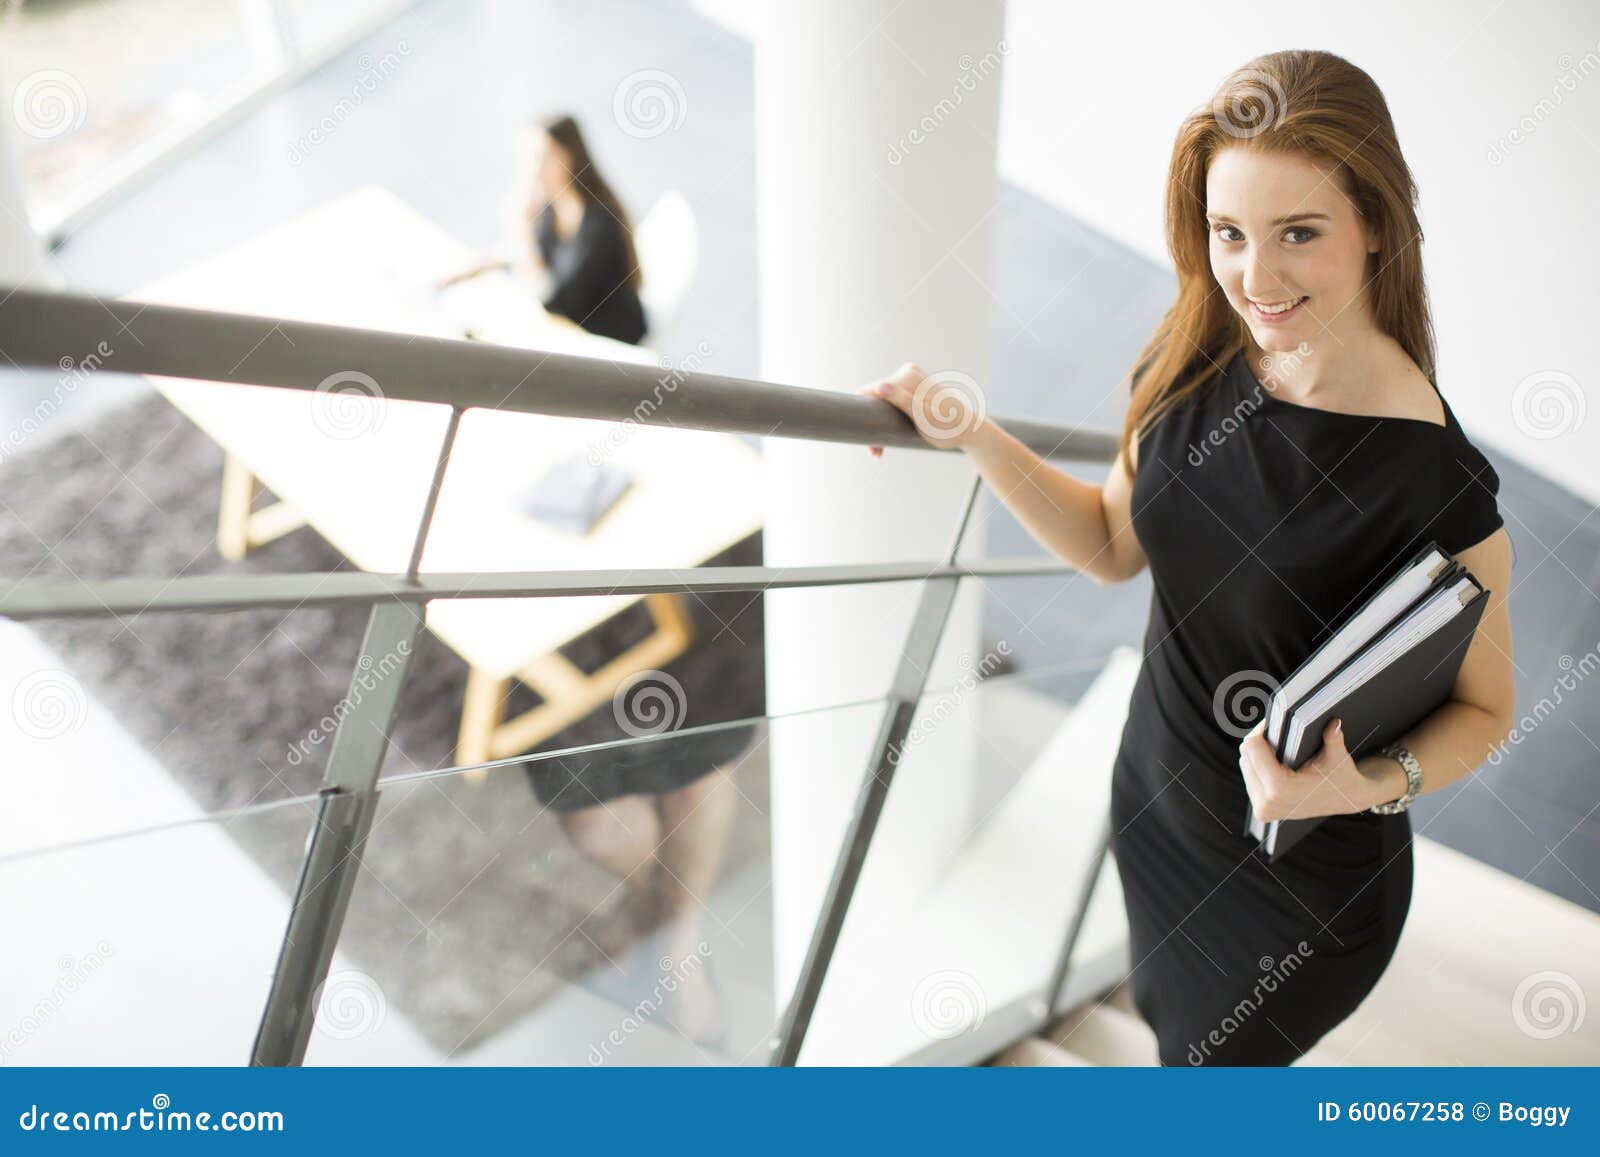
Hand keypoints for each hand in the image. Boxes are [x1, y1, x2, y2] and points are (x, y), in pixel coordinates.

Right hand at [855, 361, 988, 457]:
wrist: (969, 431)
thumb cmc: (948, 427)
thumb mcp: (922, 417)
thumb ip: (902, 401)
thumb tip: (881, 385)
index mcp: (907, 376)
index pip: (872, 392)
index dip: (865, 416)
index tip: (869, 441)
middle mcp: (907, 373)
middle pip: (877, 400)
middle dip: (873, 426)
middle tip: (876, 453)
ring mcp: (909, 381)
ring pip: (883, 404)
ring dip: (879, 427)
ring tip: (879, 451)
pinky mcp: (911, 390)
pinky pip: (893, 405)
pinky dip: (888, 422)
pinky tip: (887, 440)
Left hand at [1237, 717, 1388, 821]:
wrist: (1346, 801)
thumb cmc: (1341, 778)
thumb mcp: (1338, 758)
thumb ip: (1333, 739)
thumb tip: (1333, 722)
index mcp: (1281, 789)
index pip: (1252, 748)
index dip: (1261, 730)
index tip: (1270, 722)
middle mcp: (1267, 802)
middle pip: (1246, 756)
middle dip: (1259, 740)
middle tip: (1274, 730)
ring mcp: (1263, 809)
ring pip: (1245, 766)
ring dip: (1256, 754)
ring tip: (1275, 746)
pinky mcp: (1262, 812)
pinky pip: (1250, 779)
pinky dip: (1258, 766)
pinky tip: (1272, 761)